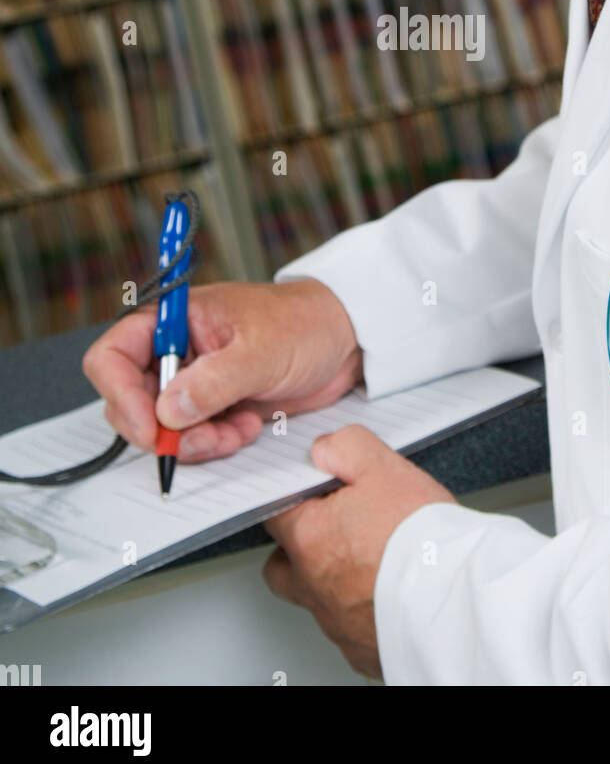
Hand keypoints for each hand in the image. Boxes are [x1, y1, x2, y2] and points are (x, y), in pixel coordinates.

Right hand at [82, 279, 362, 462]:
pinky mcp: (212, 406)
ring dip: (194, 442)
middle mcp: (174, 350)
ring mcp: (191, 381)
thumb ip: (214, 380)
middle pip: (130, 401)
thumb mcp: (261, 350)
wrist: (343, 341)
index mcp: (172, 319)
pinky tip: (247, 428)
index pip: (112, 356)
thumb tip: (168, 410)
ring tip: (235, 431)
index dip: (120, 395)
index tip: (150, 426)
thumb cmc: (304, 324)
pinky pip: (192, 439)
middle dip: (163, 429)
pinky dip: (214, 444)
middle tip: (202, 437)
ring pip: (161, 428)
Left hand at [263, 425, 455, 678]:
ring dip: (332, 580)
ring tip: (368, 562)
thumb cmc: (420, 539)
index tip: (315, 488)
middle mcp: (313, 585)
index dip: (293, 495)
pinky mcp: (362, 650)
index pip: (274, 510)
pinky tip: (389, 594)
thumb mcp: (384, 466)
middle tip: (334, 528)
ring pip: (315, 598)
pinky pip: (350, 628)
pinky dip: (364, 611)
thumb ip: (346, 447)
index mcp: (308, 538)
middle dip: (299, 545)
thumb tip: (325, 451)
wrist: (455, 600)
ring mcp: (335, 622)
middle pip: (282, 564)